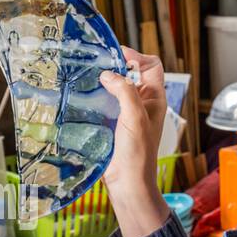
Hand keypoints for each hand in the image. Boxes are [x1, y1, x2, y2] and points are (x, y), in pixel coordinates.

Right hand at [99, 49, 170, 236]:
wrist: (127, 183)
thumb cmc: (137, 153)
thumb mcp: (135, 117)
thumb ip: (125, 92)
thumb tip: (108, 74)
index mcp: (155, 99)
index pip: (151, 66)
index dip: (136, 56)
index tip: (116, 54)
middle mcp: (142, 103)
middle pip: (131, 74)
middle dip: (116, 66)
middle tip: (96, 64)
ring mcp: (126, 114)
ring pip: (115, 89)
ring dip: (103, 83)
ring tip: (85, 78)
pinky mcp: (112, 124)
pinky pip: (104, 104)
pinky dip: (94, 97)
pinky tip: (82, 97)